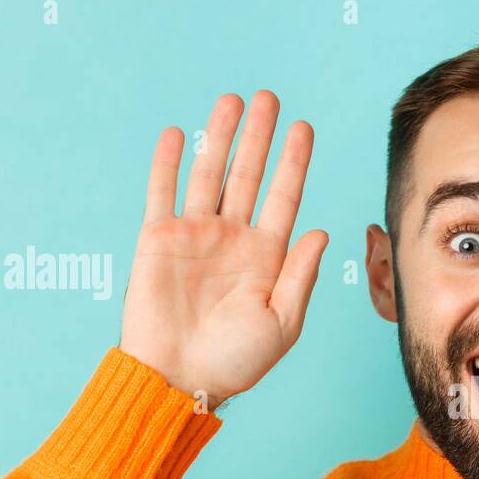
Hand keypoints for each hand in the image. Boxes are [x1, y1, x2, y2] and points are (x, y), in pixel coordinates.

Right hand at [119, 90, 327, 405]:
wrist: (180, 380)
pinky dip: (168, 164)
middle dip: (260, 137)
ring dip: (219, 137)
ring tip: (232, 101)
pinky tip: (178, 134)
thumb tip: (320, 232)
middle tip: (270, 98)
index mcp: (266, 258)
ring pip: (209, 174)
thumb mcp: (281, 323)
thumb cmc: (235, 362)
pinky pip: (163, 193)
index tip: (304, 128)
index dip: (294, 163)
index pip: (284, 198)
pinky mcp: (157, 241)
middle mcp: (232, 240)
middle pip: (249, 176)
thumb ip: (300, 276)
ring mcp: (194, 237)